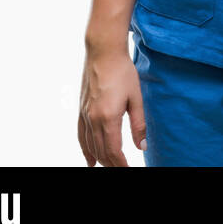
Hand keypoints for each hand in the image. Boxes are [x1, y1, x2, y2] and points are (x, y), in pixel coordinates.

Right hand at [78, 45, 145, 166]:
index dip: (121, 164)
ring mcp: (85, 115)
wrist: (103, 53)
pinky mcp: (81, 110)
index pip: (114, 150)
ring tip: (109, 166)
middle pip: (101, 151)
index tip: (128, 170)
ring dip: (100, 159)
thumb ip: (139, 124)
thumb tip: (142, 146)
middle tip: (122, 169)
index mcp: (108, 118)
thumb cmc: (123, 72)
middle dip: (112, 164)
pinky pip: (81, 135)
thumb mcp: (136, 98)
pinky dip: (85, 150)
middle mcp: (93, 119)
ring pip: (90, 146)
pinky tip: (89, 159)